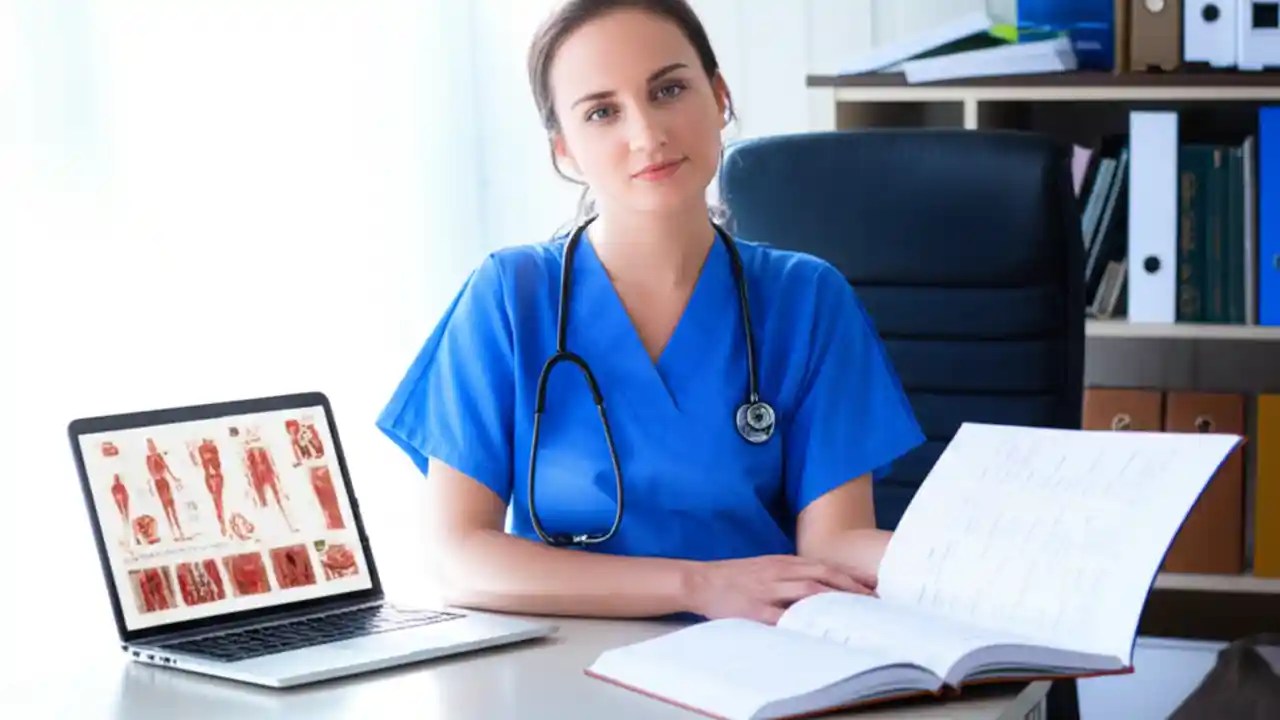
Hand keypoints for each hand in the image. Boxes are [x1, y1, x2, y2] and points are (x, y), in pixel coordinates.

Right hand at [685, 554, 875, 624]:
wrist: (701, 580)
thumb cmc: (736, 576)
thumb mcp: (766, 567)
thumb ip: (791, 573)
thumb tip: (821, 585)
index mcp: (783, 562)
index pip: (824, 567)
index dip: (850, 576)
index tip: (872, 586)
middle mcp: (779, 572)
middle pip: (822, 577)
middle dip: (851, 588)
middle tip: (873, 600)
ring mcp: (767, 590)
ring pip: (808, 592)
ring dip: (834, 601)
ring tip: (855, 613)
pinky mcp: (754, 609)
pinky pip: (781, 616)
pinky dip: (800, 621)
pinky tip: (816, 629)